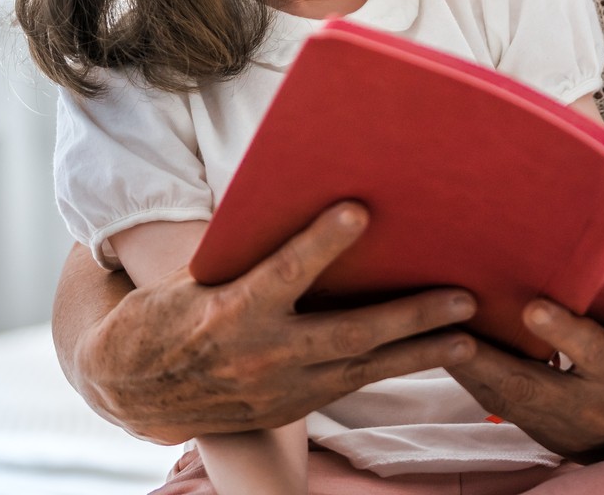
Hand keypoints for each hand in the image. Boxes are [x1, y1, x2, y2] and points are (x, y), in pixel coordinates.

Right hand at [65, 202, 479, 444]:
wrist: (134, 388)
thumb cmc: (169, 310)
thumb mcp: (196, 276)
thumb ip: (248, 252)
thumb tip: (297, 198)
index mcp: (231, 310)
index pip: (284, 273)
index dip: (321, 243)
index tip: (359, 210)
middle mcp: (261, 354)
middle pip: (347, 333)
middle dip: (408, 314)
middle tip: (461, 295)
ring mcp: (281, 388)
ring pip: (364, 369)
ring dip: (420, 351)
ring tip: (468, 334)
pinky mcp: (293, 406)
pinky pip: (354, 384)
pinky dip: (395, 367)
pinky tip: (434, 353)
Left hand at [446, 301, 603, 462]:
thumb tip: (581, 250)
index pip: (597, 351)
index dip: (565, 330)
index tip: (534, 306)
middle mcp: (594, 407)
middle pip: (533, 385)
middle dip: (484, 357)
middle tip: (448, 324)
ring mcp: (565, 429)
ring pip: (506, 400)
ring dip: (466, 367)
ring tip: (431, 332)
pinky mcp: (543, 434)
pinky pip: (499, 405)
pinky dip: (472, 376)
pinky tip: (445, 351)